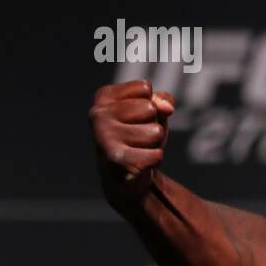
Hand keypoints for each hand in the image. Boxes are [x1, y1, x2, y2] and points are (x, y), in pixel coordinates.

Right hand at [89, 79, 173, 202]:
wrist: (123, 176)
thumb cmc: (138, 136)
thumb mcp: (152, 113)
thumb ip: (162, 100)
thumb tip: (167, 107)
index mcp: (104, 97)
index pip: (145, 88)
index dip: (151, 105)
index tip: (137, 119)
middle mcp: (98, 114)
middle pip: (150, 109)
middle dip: (153, 125)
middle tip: (138, 138)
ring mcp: (104, 136)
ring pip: (155, 132)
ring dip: (154, 143)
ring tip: (138, 149)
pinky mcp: (116, 159)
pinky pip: (156, 154)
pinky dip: (155, 159)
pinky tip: (139, 162)